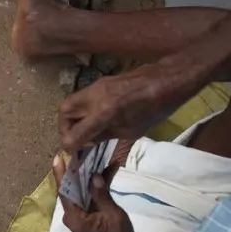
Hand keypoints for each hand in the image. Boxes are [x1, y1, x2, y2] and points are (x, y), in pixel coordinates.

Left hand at [52, 155, 138, 231]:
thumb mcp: (113, 216)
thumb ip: (102, 196)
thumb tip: (94, 175)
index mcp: (75, 217)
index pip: (64, 192)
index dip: (60, 174)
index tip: (57, 157)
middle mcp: (73, 215)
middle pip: (70, 189)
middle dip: (75, 170)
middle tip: (79, 150)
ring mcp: (79, 215)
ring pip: (80, 191)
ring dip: (86, 176)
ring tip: (93, 155)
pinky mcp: (87, 214)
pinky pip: (88, 196)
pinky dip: (95, 186)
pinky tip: (106, 170)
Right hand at [58, 62, 190, 150]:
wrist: (166, 80)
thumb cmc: (155, 110)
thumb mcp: (131, 131)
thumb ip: (104, 135)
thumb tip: (87, 141)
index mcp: (104, 113)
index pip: (74, 133)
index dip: (70, 145)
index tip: (72, 151)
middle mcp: (94, 98)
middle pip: (64, 112)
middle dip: (64, 127)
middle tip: (74, 137)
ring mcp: (95, 87)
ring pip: (70, 102)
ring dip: (71, 118)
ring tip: (83, 128)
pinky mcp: (99, 83)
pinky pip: (81, 97)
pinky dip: (81, 109)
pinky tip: (93, 117)